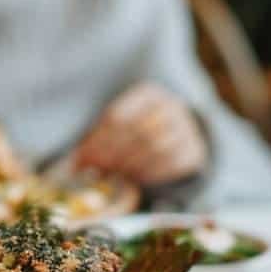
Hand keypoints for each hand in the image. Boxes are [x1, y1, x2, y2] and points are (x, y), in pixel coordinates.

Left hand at [73, 84, 207, 186]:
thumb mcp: (117, 125)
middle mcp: (172, 106)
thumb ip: (98, 140)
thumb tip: (75, 165)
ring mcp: (187, 128)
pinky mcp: (195, 150)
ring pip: (156, 149)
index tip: (85, 159)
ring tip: (115, 174)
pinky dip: (150, 174)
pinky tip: (134, 178)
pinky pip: (173, 164)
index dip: (99, 141)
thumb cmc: (137, 127)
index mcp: (148, 93)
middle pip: (138, 133)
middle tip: (98, 171)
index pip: (119, 116)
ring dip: (131, 165)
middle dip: (114, 155)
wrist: (177, 131)